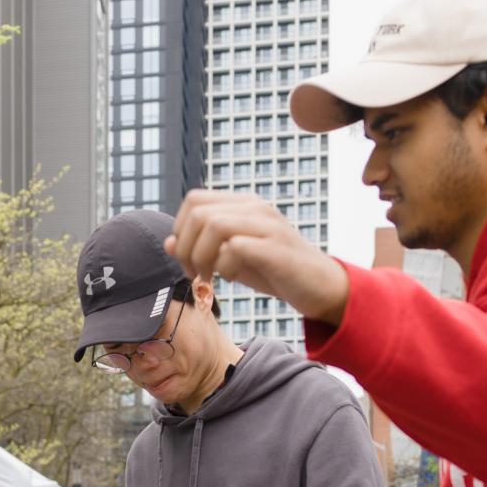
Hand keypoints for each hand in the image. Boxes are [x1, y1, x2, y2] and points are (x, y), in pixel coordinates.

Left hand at [165, 191, 349, 326]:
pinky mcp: (276, 248)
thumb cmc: (273, 270)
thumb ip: (202, 247)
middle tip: (195, 273)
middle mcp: (255, 208)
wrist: (318, 286)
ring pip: (214, 225)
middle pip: (199, 212)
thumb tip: (168, 242)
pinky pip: (235, 247)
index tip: (187, 260)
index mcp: (243, 205)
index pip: (194, 200)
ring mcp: (267, 225)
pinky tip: (231, 278)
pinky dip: (224, 266)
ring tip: (209, 277)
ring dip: (201, 256)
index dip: (180, 231)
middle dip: (185, 247)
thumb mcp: (232, 258)